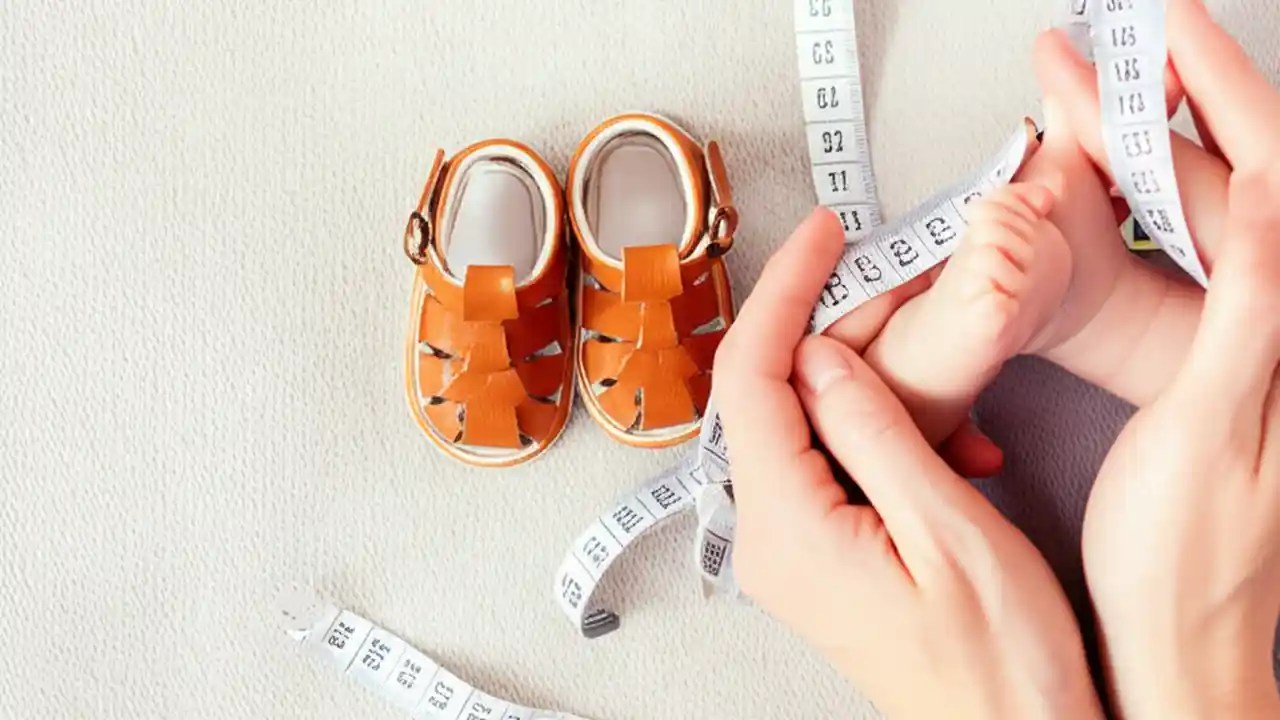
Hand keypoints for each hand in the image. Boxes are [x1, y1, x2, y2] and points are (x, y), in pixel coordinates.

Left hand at [714, 210, 1101, 718]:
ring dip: (863, 374)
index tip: (825, 235)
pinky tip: (950, 437)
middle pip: (771, 392)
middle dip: (831, 324)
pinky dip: (879, 423)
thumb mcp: (950, 533)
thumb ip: (876, 433)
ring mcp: (790, 547)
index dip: (784, 291)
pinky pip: (826, 457)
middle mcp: (771, 539)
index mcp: (789, 530)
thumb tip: (822, 355)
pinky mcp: (819, 550)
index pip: (751, 379)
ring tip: (935, 355)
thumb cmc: (997, 669)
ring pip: (800, 419)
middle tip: (902, 284)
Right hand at [1040, 2, 1279, 714]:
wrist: (1177, 632)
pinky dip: (1123, 211)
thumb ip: (1253, 309)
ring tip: (1071, 108)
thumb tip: (1269, 199)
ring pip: (1190, 214)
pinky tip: (1087, 190)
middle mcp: (1275, 323)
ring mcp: (1236, 337)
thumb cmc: (1191, 555)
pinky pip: (1167, 259)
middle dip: (1150, 110)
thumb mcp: (1216, 428)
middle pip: (1224, 182)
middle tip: (1084, 61)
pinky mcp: (1199, 356)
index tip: (1170, 35)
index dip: (1222, 96)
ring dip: (1128, 153)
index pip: (1268, 179)